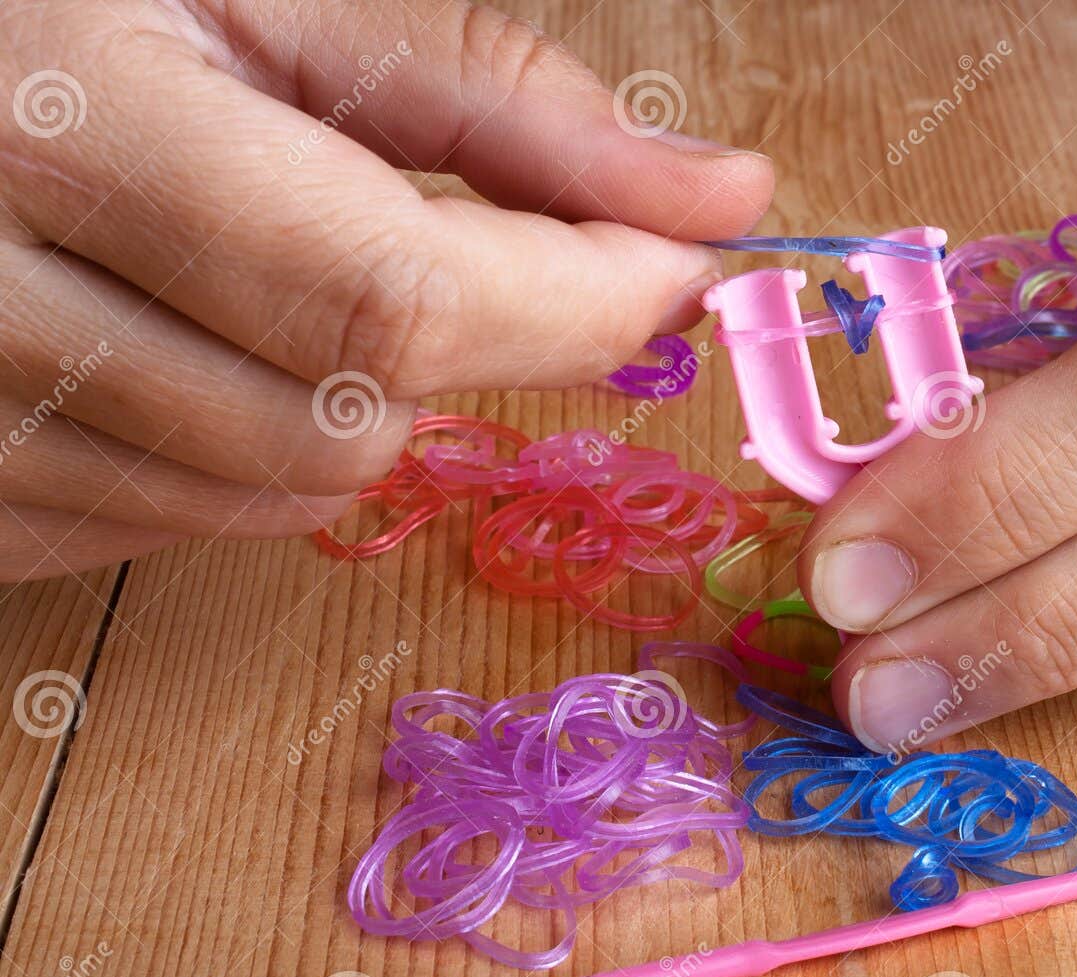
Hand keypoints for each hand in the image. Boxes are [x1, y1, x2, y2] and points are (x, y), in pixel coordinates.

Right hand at [0, 0, 770, 579]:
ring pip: (290, 493)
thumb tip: (713, 196)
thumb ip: (498, 96)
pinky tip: (201, 338)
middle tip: (458, 243)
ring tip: (279, 267)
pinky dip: (258, 448)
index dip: (570, 300)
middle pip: (352, 418)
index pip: (393, 293)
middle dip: (457, 341)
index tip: (676, 270)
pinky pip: (197, 525)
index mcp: (63, 127)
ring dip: (357, 398)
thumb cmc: (73, 11)